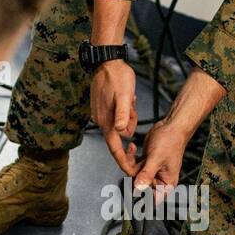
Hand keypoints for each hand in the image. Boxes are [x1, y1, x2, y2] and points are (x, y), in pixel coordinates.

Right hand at [90, 61, 138, 175]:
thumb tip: (121, 132)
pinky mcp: (102, 110)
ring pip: (119, 128)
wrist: (107, 61)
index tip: (132, 173)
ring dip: (128, 119)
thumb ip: (123, 114)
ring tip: (130, 101)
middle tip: (134, 115)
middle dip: (129, 132)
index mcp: (107, 122)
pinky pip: (116, 119)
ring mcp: (100, 116)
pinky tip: (126, 100)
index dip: (124, 162)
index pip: (115, 149)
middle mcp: (101, 122)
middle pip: (118, 140)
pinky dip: (124, 114)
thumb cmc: (118, 77)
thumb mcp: (125, 96)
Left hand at [134, 118, 187, 194]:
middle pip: (140, 185)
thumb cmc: (170, 141)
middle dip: (133, 173)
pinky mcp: (146, 162)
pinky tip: (133, 147)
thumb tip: (138, 189)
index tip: (133, 190)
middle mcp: (159, 179)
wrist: (171, 126)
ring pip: (134, 174)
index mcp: (166, 183)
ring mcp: (151, 171)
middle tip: (132, 160)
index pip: (153, 198)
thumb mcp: (157, 159)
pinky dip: (131, 157)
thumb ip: (146, 174)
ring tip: (132, 150)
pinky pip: (134, 165)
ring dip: (130, 163)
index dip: (142, 196)